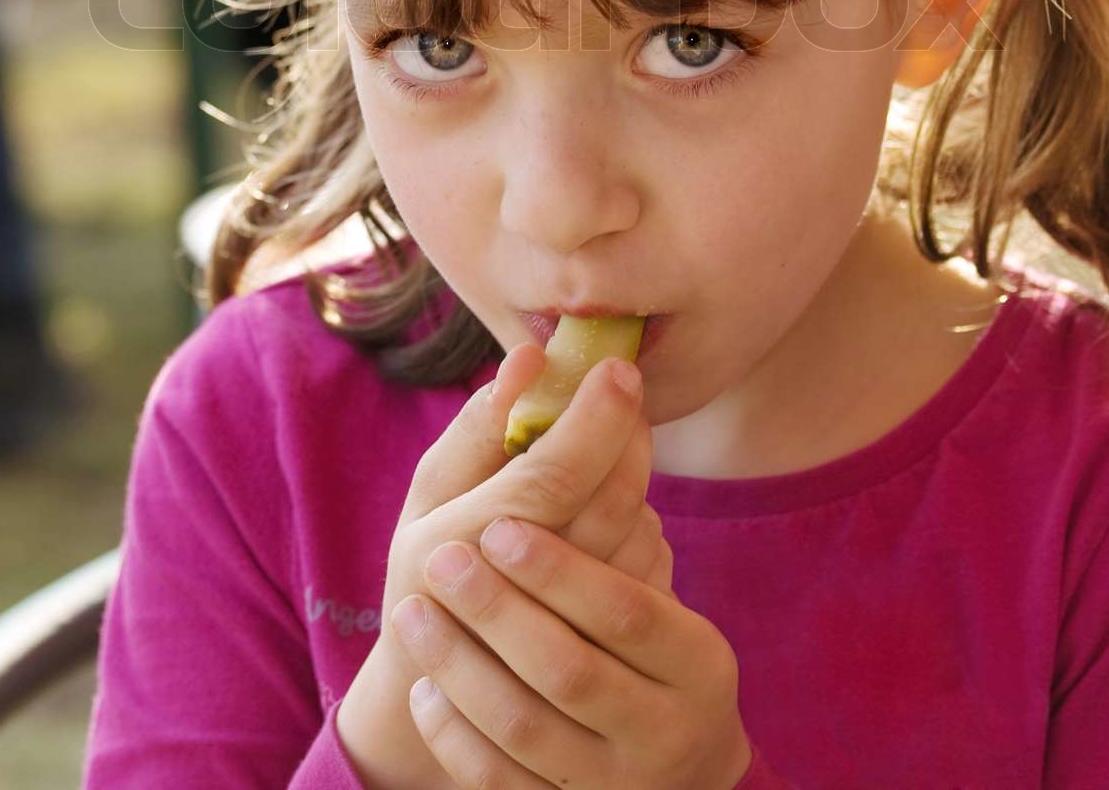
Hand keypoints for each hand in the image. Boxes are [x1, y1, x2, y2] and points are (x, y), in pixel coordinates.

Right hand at [337, 342, 665, 785]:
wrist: (446, 689)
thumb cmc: (433, 564)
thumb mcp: (433, 493)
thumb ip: (478, 429)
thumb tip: (529, 358)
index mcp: (458, 545)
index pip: (551, 476)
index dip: (593, 419)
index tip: (619, 367)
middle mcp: (516, 597)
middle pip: (607, 504)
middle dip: (628, 436)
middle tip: (624, 390)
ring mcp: (570, 635)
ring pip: (636, 532)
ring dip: (635, 477)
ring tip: (606, 450)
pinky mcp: (610, 652)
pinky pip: (650, 566)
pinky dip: (641, 523)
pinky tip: (611, 512)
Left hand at [394, 511, 752, 789]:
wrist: (663, 770)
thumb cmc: (637, 634)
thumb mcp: (647, 575)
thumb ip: (593, 480)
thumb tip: (533, 360)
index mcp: (696, 658)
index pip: (627, 608)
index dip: (560, 568)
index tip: (496, 527)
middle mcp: (665, 726)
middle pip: (571, 671)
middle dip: (499, 613)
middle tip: (440, 560)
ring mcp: (614, 781)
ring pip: (525, 729)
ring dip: (460, 667)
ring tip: (412, 614)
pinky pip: (500, 785)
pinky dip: (456, 737)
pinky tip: (425, 689)